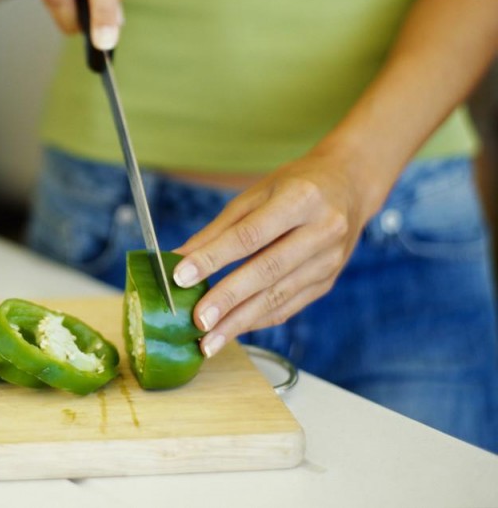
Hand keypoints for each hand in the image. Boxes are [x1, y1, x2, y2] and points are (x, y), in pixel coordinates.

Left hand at [171, 151, 374, 357]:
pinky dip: (257, 320)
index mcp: (301, 199)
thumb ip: (218, 230)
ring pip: (279, 296)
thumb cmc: (293, 185)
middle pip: (267, 271)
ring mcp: (329, 260)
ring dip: (240, 322)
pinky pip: (288, 306)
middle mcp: (322, 231)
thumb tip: (178, 258)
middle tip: (197, 321)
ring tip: (208, 341)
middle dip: (228, 299)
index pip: (250, 235)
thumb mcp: (255, 194)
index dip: (214, 258)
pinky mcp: (328, 282)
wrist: (349, 186)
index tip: (181, 277)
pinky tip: (232, 330)